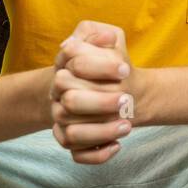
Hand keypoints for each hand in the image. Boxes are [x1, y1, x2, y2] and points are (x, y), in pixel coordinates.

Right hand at [50, 20, 134, 164]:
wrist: (108, 85)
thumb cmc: (108, 60)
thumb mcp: (108, 39)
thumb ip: (101, 33)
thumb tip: (107, 38)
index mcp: (65, 68)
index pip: (74, 65)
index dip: (101, 67)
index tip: (126, 69)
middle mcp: (59, 96)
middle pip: (71, 102)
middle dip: (101, 102)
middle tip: (127, 100)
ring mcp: (63, 120)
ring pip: (72, 134)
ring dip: (102, 132)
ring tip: (128, 125)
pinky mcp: (71, 141)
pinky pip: (77, 155)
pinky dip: (97, 154)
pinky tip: (117, 146)